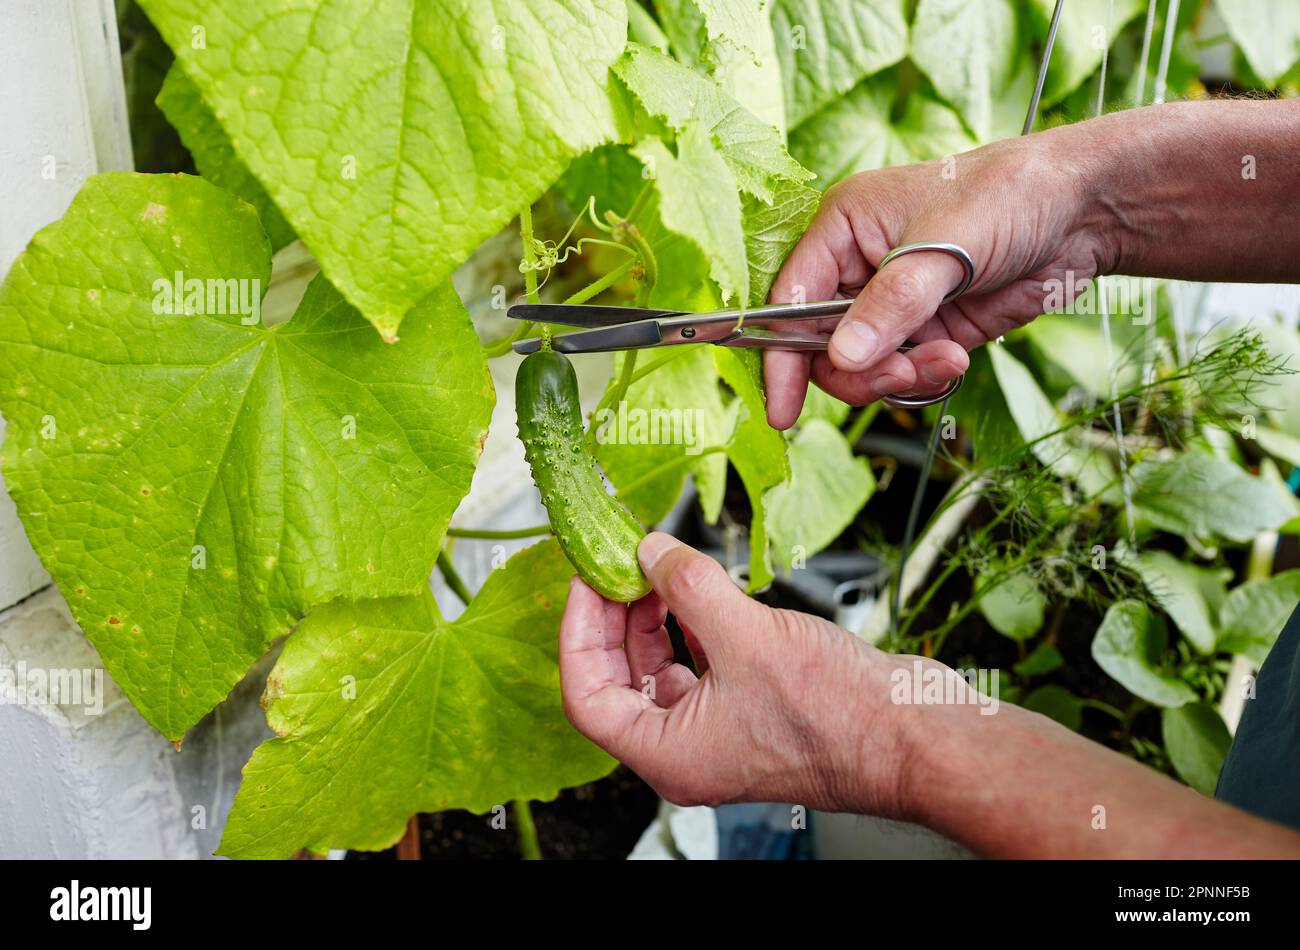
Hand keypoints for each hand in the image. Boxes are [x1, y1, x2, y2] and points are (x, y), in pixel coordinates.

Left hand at [558, 531, 925, 813]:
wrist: (916, 736)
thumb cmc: (841, 716)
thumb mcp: (747, 637)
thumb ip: (687, 587)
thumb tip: (648, 551)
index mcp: (669, 755)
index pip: (588, 697)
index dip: (578, 635)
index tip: (586, 580)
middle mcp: (688, 749)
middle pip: (619, 680)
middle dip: (614, 618)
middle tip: (616, 563)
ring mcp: (720, 730)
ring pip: (660, 670)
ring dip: (651, 617)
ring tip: (654, 566)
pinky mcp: (752, 708)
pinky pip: (701, 665)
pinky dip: (691, 625)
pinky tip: (696, 587)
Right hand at [764, 131, 1111, 426]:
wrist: (1083, 210)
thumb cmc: (1008, 194)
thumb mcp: (943, 248)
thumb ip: (890, 305)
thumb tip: (841, 356)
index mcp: (843, 228)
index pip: (789, 300)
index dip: (780, 355)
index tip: (783, 409)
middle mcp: (858, 267)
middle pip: (821, 345)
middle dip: (858, 370)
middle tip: (901, 373)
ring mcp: (893, 303)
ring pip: (863, 366)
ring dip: (898, 376)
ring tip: (943, 360)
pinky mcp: (928, 329)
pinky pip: (903, 373)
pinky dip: (925, 378)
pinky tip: (956, 359)